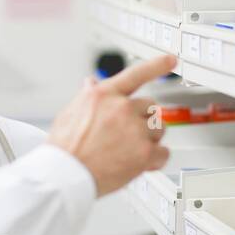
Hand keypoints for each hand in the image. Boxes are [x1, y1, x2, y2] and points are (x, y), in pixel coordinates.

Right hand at [46, 54, 174, 195]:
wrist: (65, 174)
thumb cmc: (64, 148)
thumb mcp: (69, 113)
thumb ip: (87, 97)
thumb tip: (92, 84)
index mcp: (104, 95)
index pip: (136, 74)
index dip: (157, 65)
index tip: (170, 60)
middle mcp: (121, 108)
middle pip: (151, 107)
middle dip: (143, 120)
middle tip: (129, 134)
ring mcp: (134, 130)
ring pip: (159, 130)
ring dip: (150, 141)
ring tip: (128, 151)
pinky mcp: (144, 152)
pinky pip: (163, 153)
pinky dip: (154, 161)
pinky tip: (139, 164)